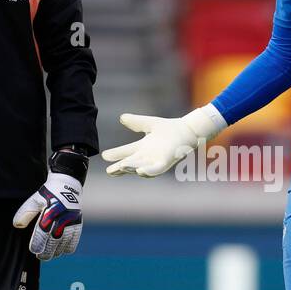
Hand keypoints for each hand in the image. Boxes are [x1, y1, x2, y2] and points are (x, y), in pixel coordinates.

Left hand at [14, 172, 82, 259]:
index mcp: (50, 211)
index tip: (34, 250)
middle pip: (54, 239)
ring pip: (65, 241)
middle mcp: (62, 217)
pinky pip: (74, 239)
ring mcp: (71, 221)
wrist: (68, 186)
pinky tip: (62, 251)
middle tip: (41, 257)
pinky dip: (68, 247)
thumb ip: (26, 212)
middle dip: (47, 251)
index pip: (43, 231)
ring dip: (57, 250)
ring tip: (51, 255)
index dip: (38, 242)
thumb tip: (17, 225)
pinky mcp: (78, 223)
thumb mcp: (35, 200)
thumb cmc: (48, 194)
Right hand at [101, 104, 226, 176]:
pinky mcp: (165, 162)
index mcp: (142, 148)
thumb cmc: (169, 128)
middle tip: (109, 171)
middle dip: (119, 168)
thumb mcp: (149, 124)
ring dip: (131, 169)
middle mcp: (147, 156)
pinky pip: (155, 169)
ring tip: (121, 168)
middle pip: (130, 163)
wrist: (187, 130)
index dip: (115, 154)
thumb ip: (136, 122)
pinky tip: (140, 172)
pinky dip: (148, 171)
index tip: (104, 156)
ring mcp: (156, 160)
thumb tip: (122, 117)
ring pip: (140, 167)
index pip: (126, 152)